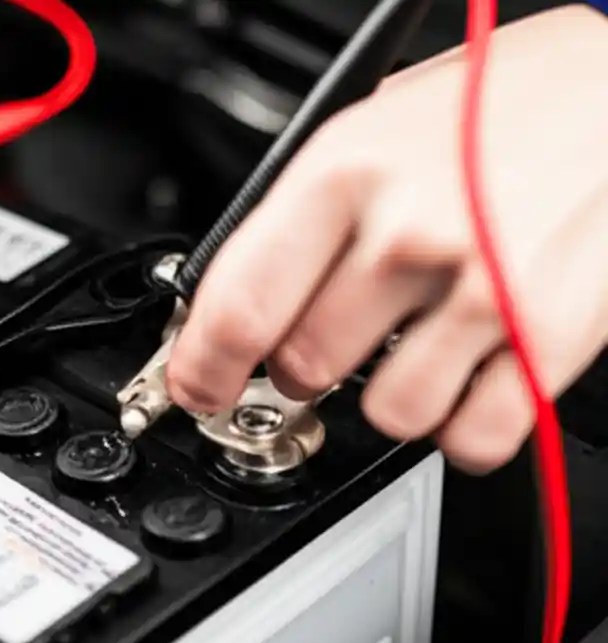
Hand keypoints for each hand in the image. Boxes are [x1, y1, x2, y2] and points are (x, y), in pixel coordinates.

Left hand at [166, 5, 607, 473]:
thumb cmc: (509, 97)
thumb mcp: (379, 121)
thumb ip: (310, 208)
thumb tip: (244, 286)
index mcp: (345, 172)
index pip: (237, 306)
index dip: (202, 367)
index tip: (199, 387)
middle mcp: (407, 232)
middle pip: (302, 368)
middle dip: (301, 369)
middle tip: (329, 344)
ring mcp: (482, 290)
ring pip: (386, 413)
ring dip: (387, 398)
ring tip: (414, 349)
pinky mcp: (551, 338)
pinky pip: (473, 437)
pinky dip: (463, 427)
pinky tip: (470, 381)